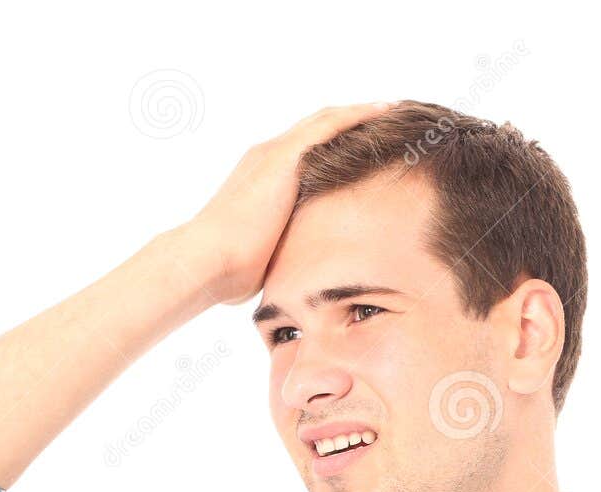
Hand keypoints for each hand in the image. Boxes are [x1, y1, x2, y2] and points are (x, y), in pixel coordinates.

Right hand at [175, 102, 396, 304]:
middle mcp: (267, 157)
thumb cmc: (228, 270)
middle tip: (387, 118)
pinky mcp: (284, 157)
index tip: (362, 146)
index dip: (333, 145)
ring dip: (360, 112)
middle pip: (317, 128)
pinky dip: (357, 115)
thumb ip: (283, 249)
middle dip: (351, 121)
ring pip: (326, 120)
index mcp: (261, 178)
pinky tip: (384, 111)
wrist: (207, 261)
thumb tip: (299, 273)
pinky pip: (329, 124)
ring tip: (393, 108)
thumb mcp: (265, 254)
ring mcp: (274, 153)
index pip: (304, 152)